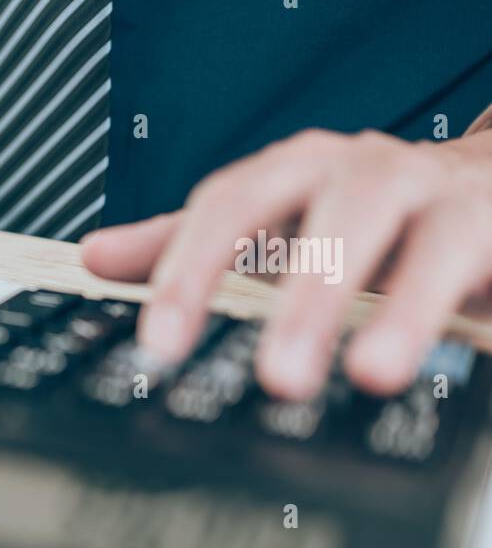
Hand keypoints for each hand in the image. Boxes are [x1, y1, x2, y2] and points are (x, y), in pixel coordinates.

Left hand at [81, 129, 491, 398]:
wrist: (480, 186)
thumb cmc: (359, 212)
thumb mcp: (270, 220)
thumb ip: (190, 242)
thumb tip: (94, 258)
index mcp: (300, 169)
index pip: (230, 205)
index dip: (192, 270)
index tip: (160, 345)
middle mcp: (369, 171)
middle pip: (334, 219)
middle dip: (305, 297)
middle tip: (279, 378)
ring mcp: (443, 194)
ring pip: (427, 242)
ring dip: (402, 307)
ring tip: (375, 373)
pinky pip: (480, 261)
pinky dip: (459, 308)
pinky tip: (462, 347)